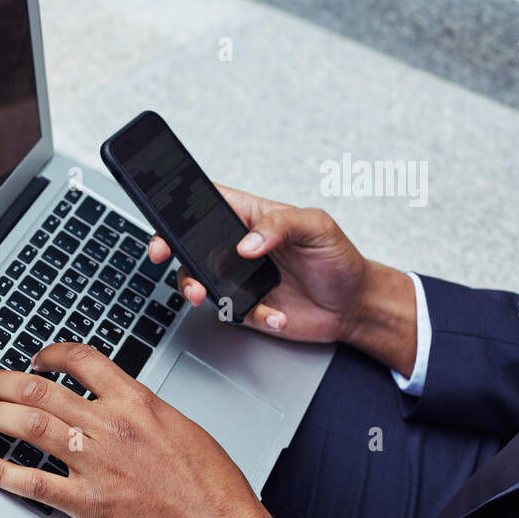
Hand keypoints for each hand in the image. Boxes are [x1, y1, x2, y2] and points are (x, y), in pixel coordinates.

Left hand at [0, 343, 292, 517]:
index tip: (36, 358)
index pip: (83, 361)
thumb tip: (122, 405)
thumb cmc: (215, 491)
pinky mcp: (90, 505)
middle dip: (4, 382)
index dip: (50, 354)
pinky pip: (32, 483)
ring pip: (30, 426)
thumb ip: (146, 415)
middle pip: (42, 390)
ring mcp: (98, 464)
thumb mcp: (184, 431)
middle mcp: (112, 427)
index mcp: (139, 403)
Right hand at [149, 185, 416, 375]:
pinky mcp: (243, 305)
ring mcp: (236, 276)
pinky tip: (275, 314)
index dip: (180, 206)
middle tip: (164, 254)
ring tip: (205, 295)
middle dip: (170, 248)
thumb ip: (281, 225)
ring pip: (197, 278)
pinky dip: (250, 315)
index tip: (169, 217)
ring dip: (195, 286)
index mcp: (251, 216)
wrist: (354, 306)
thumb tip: (247, 242)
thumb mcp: (318, 227)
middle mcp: (237, 246)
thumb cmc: (339, 259)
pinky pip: (229, 311)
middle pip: (189, 242)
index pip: (206, 202)